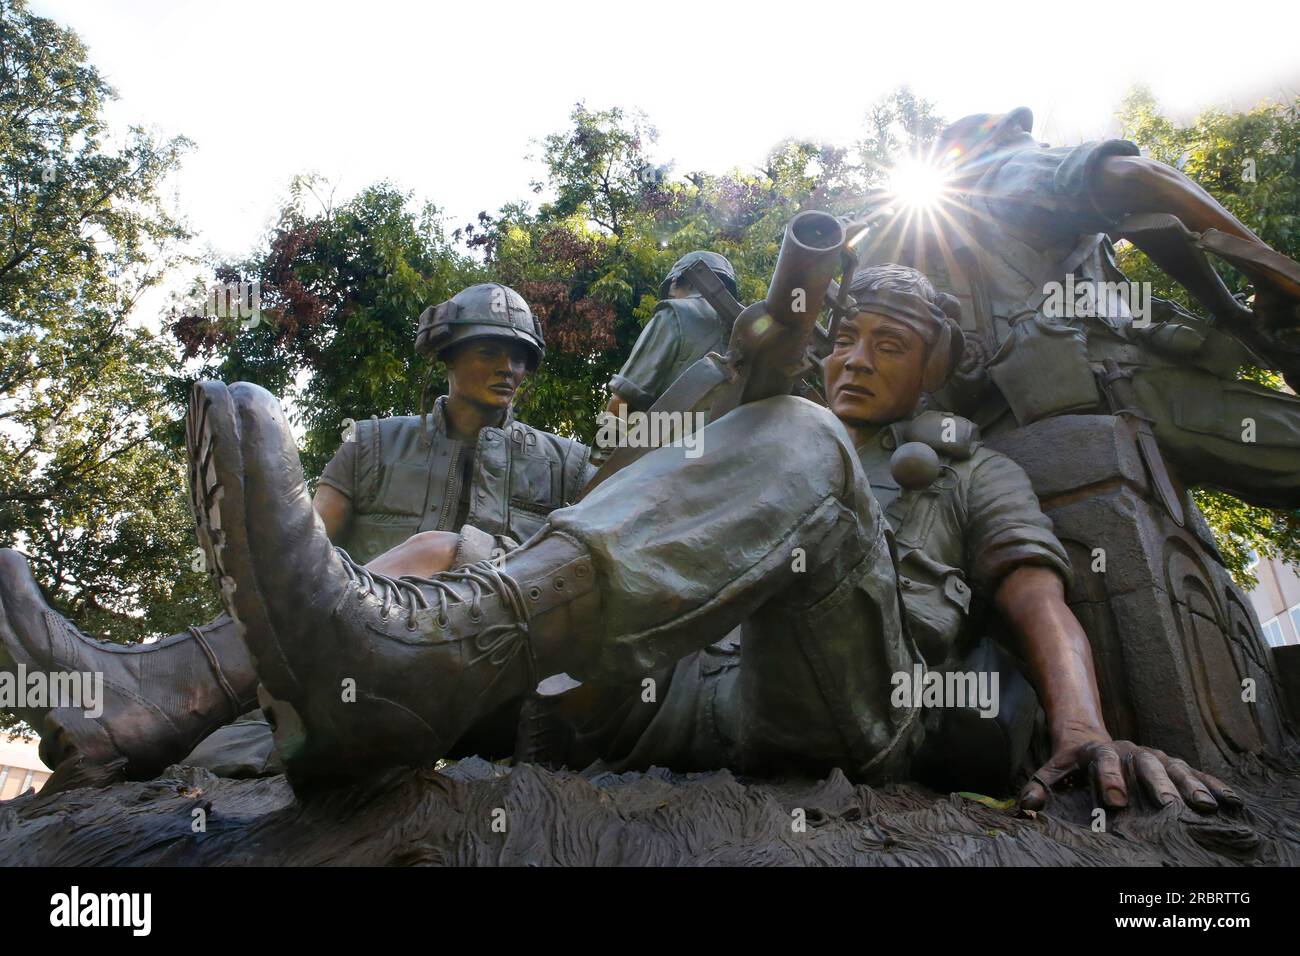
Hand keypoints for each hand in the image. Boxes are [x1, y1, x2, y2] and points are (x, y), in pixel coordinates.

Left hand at [1019, 724, 1242, 814]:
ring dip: (1191, 786)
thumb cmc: (1072, 766)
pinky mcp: (1172, 765)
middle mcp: (1130, 751)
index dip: (1109, 779)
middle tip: (1170, 805)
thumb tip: (1026, 807)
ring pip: (1175, 768)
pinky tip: (1230, 801)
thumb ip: (1040, 787)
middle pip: (1146, 765)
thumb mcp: (1052, 772)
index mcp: (1098, 751)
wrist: (1089, 740)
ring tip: (1206, 807)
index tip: (1114, 801)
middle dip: (1158, 785)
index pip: (1104, 761)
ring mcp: (1154, 757)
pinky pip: (1196, 774)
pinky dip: (1212, 786)